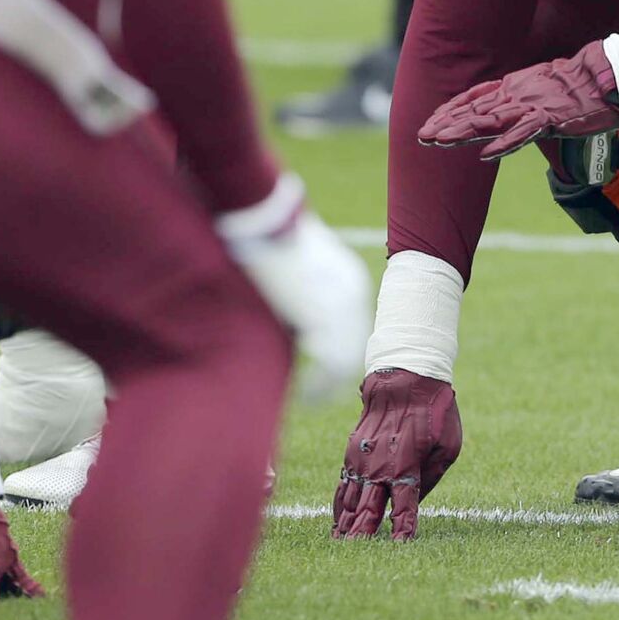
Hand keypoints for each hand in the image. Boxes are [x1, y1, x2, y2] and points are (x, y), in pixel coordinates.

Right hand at [216, 172, 371, 403]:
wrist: (263, 219)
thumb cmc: (271, 242)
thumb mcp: (296, 271)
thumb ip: (304, 298)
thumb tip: (298, 326)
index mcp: (349, 282)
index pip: (355, 329)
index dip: (339, 356)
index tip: (323, 375)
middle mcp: (354, 294)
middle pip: (356, 347)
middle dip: (337, 376)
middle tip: (317, 397)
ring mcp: (342, 304)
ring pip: (346, 360)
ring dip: (328, 385)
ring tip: (309, 400)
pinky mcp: (324, 314)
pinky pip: (331, 363)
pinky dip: (319, 385)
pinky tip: (304, 397)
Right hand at [332, 370, 461, 539]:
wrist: (402, 378)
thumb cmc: (434, 410)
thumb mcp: (448, 444)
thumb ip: (433, 475)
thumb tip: (417, 497)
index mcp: (407, 470)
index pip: (403, 511)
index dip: (402, 532)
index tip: (400, 550)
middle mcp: (380, 470)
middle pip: (368, 513)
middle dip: (364, 537)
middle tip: (359, 559)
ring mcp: (362, 462)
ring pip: (350, 503)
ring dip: (346, 526)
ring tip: (342, 547)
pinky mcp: (352, 453)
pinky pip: (343, 486)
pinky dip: (339, 506)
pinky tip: (338, 520)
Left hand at [418, 41, 618, 159]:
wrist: (606, 75)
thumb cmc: (578, 84)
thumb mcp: (542, 88)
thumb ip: (522, 101)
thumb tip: (506, 117)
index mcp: (514, 86)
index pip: (474, 98)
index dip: (450, 110)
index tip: (430, 122)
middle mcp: (517, 93)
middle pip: (475, 110)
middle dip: (446, 123)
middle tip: (421, 135)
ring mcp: (532, 105)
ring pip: (491, 120)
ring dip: (463, 131)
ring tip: (439, 140)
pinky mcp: (550, 118)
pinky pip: (524, 132)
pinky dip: (504, 144)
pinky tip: (485, 154)